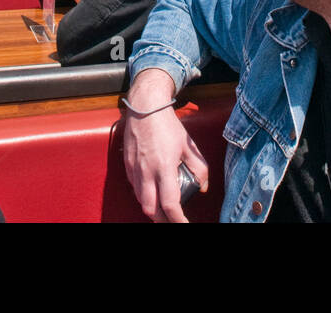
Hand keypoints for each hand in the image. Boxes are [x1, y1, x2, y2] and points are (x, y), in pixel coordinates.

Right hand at [122, 70, 208, 222]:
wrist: (145, 107)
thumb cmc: (168, 125)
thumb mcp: (189, 146)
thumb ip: (199, 168)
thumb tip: (202, 187)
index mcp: (164, 167)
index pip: (170, 204)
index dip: (178, 220)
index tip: (185, 224)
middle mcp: (147, 171)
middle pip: (150, 209)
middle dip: (162, 219)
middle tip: (173, 220)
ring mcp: (134, 168)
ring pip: (140, 200)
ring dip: (152, 208)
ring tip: (163, 209)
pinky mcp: (127, 165)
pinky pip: (134, 187)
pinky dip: (143, 195)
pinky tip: (152, 192)